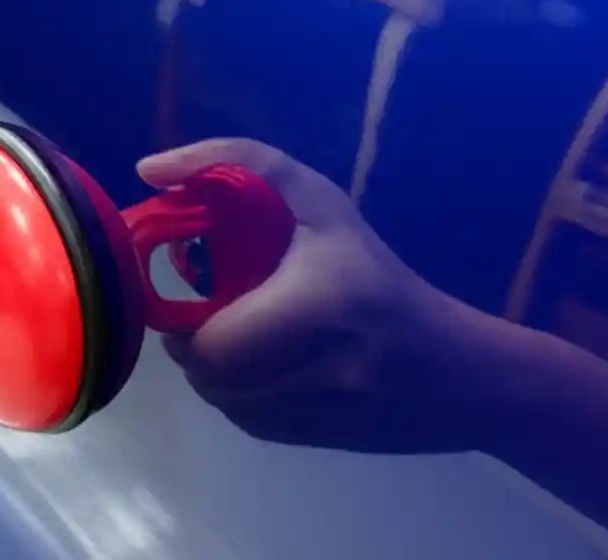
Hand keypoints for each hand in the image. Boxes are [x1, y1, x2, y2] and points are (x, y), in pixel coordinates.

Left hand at [139, 139, 501, 452]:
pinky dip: (235, 388)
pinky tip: (262, 361)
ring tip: (237, 328)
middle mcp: (312, 370)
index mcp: (318, 304)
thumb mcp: (320, 202)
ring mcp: (304, 417)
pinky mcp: (299, 443)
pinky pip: (236, 414)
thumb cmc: (378, 272)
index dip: (186, 314)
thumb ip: (237, 164)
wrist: (458, 372)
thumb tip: (149, 169)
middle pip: (205, 371)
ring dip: (211, 364)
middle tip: (207, 307)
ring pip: (214, 395)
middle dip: (194, 338)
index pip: (209, 338)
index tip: (193, 285)